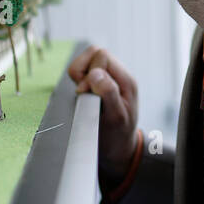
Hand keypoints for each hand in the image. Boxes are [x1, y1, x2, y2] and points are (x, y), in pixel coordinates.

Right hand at [70, 44, 139, 186]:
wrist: (116, 151)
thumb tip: (95, 74)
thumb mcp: (116, 118)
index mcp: (125, 80)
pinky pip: (83, 70)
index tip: (85, 95)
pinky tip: (83, 96)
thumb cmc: (117, 137)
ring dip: (79, 74)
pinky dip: (78, 80)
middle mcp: (118, 75)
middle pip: (94, 52)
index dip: (88, 73)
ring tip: (83, 94)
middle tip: (83, 94)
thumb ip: (108, 93)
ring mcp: (108, 78)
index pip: (101, 56)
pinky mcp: (98, 84)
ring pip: (87, 58)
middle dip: (82, 71)